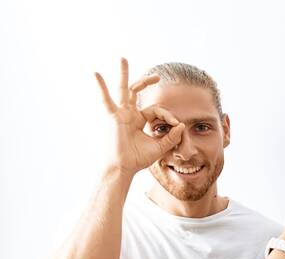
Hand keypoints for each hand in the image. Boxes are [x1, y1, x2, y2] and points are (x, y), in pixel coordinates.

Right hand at [95, 58, 185, 175]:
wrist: (125, 167)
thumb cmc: (139, 159)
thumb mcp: (160, 147)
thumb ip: (171, 137)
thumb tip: (182, 125)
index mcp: (139, 120)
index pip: (156, 110)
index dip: (168, 115)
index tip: (176, 124)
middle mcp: (129, 114)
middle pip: (137, 92)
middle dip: (146, 82)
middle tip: (157, 76)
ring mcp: (121, 113)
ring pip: (124, 90)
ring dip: (124, 74)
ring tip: (124, 59)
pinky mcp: (114, 117)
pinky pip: (106, 100)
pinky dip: (101, 87)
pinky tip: (96, 74)